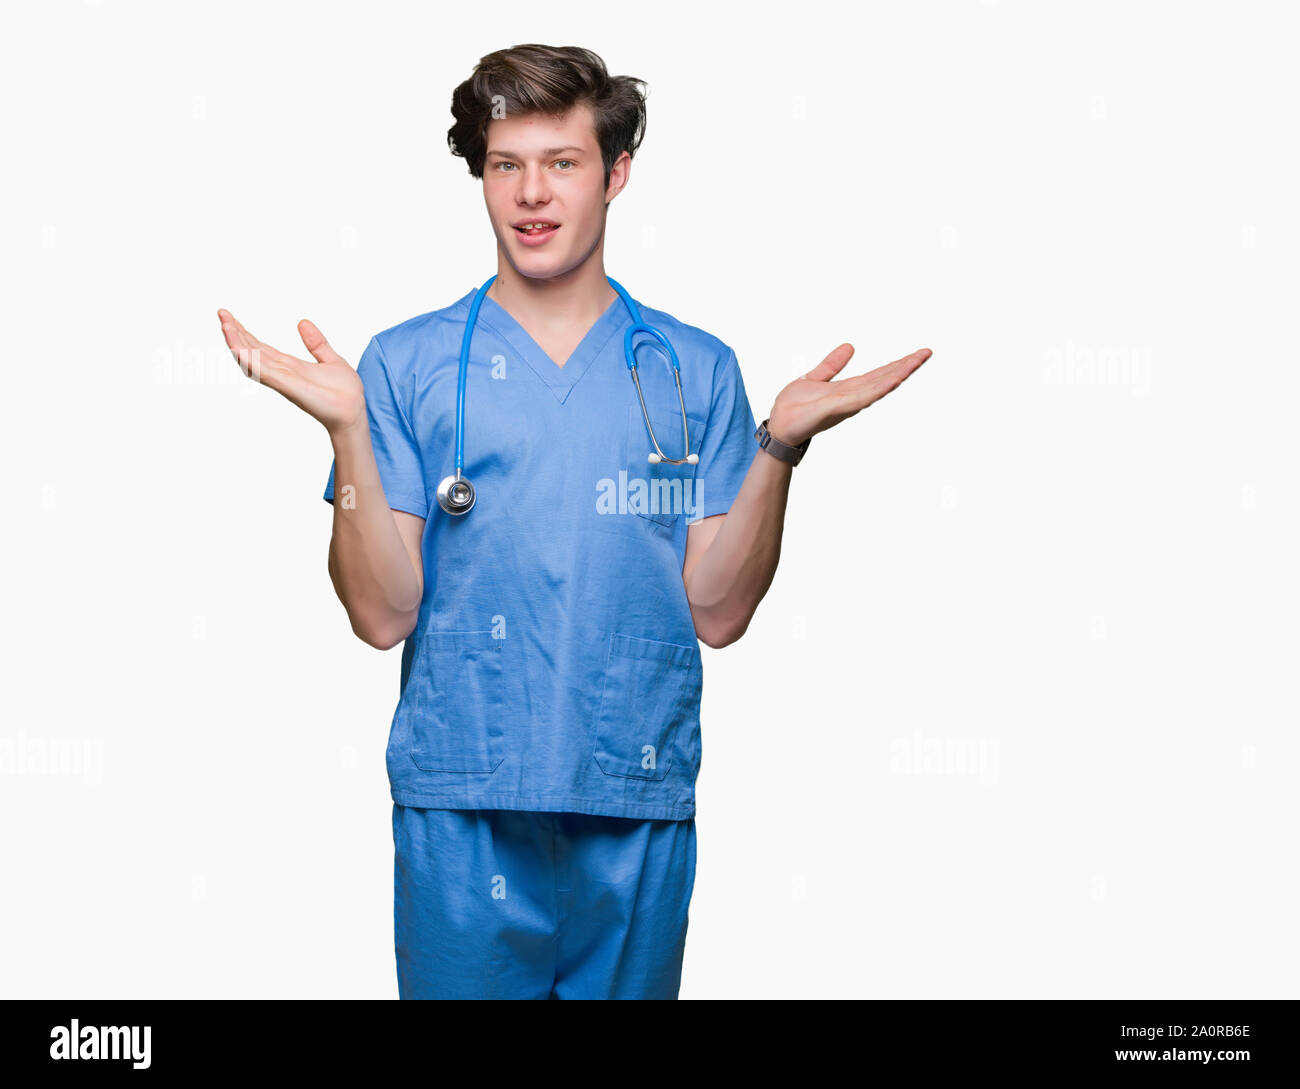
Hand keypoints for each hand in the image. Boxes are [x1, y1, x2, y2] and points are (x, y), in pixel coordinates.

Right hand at [217, 308, 365, 436]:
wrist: (355, 411)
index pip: (260, 347)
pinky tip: (237, 347)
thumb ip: (316, 343)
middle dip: (235, 333)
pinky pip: (264, 372)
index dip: (244, 333)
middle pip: (251, 350)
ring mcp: (282, 380)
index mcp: (289, 366)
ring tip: (224, 324)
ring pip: (252, 360)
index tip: (230, 316)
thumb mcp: (330, 359)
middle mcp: (281, 372)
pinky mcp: (288, 386)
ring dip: (237, 343)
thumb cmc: (345, 392)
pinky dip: (250, 360)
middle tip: (221, 313)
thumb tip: (303, 322)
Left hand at [766, 344, 931, 446]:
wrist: (778, 427)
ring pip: (877, 387)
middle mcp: (852, 397)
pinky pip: (861, 397)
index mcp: (849, 390)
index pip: (878, 375)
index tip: (918, 353)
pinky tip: (892, 380)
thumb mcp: (814, 379)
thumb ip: (832, 365)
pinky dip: (877, 389)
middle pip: (884, 379)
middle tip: (927, 352)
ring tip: (916, 362)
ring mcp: (846, 404)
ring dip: (897, 374)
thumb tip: (851, 346)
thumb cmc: (793, 408)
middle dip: (905, 367)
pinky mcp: (835, 408)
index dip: (897, 364)